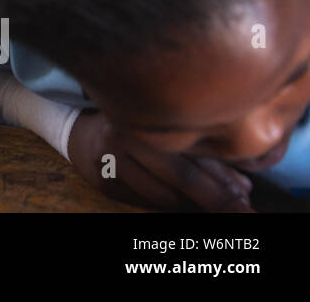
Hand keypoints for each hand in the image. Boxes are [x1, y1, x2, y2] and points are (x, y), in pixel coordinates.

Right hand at [67, 111, 253, 211]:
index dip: (223, 180)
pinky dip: (169, 205)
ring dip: (193, 205)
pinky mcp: (103, 182)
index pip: (191, 154)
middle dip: (216, 199)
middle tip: (244, 214)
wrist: (81, 131)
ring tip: (211, 205)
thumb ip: (203, 153)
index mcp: (146, 116)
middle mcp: (124, 137)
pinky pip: (145, 201)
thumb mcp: (167, 131)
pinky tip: (182, 201)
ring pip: (164, 196)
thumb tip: (243, 188)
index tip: (247, 198)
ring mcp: (110, 161)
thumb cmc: (137, 129)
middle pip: (180, 177)